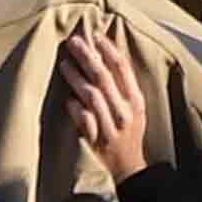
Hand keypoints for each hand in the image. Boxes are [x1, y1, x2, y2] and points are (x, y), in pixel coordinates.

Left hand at [58, 16, 153, 183]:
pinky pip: (84, 120)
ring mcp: (110, 125)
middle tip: (74, 41)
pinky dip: (75, 108)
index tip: (94, 34)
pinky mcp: (97, 140)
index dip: (108, 48)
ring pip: (91, 96)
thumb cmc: (130, 131)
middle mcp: (124, 110)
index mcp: (136, 99)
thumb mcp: (136, 106)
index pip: (122, 67)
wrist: (129, 166)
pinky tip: (67, 99)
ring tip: (64, 64)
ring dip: (76, 78)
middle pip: (104, 77)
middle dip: (88, 56)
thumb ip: (124, 86)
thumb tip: (104, 58)